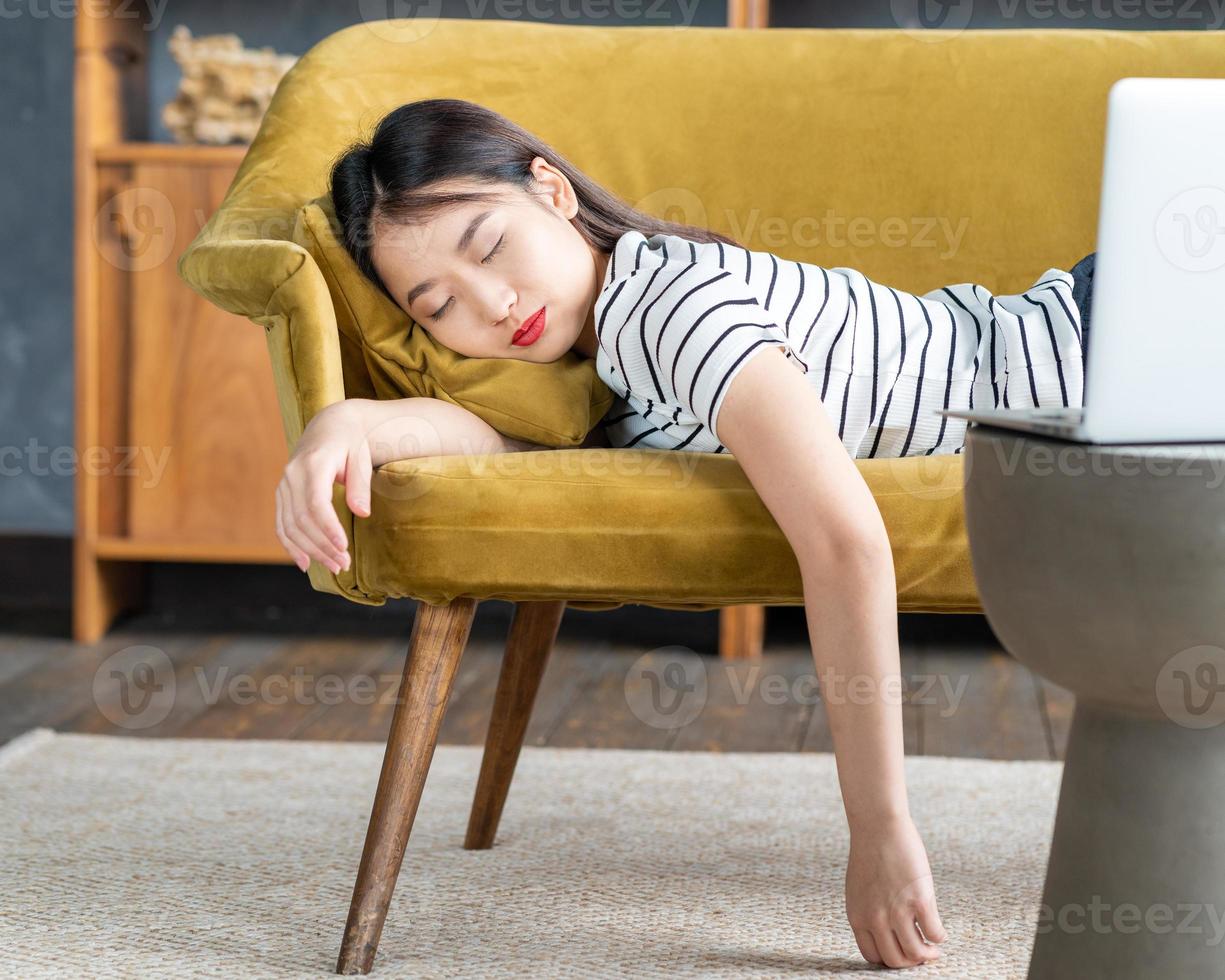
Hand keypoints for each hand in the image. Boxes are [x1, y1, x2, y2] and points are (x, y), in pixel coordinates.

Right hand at [275, 400, 372, 574]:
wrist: (330, 427)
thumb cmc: (351, 443)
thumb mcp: (361, 458)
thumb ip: (360, 485)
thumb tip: (362, 513)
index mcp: (313, 464)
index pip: (316, 503)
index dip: (328, 529)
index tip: (343, 548)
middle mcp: (292, 475)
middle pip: (302, 519)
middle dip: (322, 546)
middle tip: (344, 565)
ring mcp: (283, 485)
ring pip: (290, 526)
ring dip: (310, 550)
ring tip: (334, 567)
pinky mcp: (282, 494)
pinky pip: (281, 524)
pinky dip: (290, 545)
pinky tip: (305, 563)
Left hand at [845, 813, 947, 968]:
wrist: (878, 826)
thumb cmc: (870, 853)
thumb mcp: (860, 889)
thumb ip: (870, 912)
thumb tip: (889, 932)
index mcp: (858, 917)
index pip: (873, 956)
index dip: (890, 959)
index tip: (901, 953)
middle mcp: (875, 919)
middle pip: (895, 960)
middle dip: (911, 962)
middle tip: (922, 954)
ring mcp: (897, 911)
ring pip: (915, 952)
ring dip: (928, 954)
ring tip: (934, 948)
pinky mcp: (919, 900)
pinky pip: (934, 932)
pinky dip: (940, 937)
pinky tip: (940, 931)